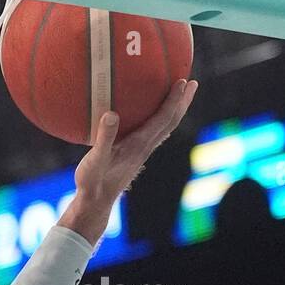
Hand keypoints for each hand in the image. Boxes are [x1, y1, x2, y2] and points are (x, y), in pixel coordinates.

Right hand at [61, 79, 198, 242]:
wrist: (95, 202)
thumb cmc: (92, 181)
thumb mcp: (95, 159)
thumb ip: (104, 137)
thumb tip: (111, 114)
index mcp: (138, 145)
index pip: (162, 119)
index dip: (173, 100)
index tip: (183, 81)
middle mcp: (144, 147)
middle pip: (171, 122)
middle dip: (182, 102)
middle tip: (192, 83)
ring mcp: (141, 153)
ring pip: (165, 128)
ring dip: (175, 110)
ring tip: (180, 96)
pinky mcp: (134, 156)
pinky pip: (153, 133)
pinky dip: (160, 120)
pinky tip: (153, 117)